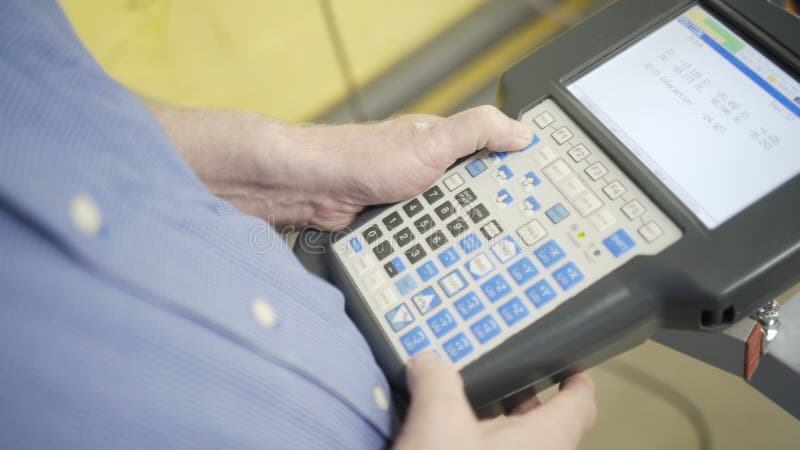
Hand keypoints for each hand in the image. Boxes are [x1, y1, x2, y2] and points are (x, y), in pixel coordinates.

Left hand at [150, 104, 532, 229]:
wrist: (314, 189)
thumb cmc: (364, 157)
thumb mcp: (433, 140)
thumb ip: (478, 131)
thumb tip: (522, 131)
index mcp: (450, 145)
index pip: (499, 160)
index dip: (520, 180)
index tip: (543, 205)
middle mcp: (435, 172)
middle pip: (479, 199)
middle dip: (492, 218)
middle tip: (518, 242)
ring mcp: (417, 201)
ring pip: (454, 225)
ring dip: (462, 239)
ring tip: (485, 259)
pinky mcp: (399, 226)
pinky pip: (428, 242)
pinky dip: (435, 250)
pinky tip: (445, 262)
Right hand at [393, 352, 596, 449]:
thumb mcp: (437, 421)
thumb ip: (436, 382)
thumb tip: (428, 361)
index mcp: (546, 441)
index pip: (581, 404)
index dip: (576, 379)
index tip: (569, 364)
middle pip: (546, 424)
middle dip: (524, 397)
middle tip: (503, 374)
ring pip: (518, 446)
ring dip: (495, 424)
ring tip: (466, 403)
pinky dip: (477, 445)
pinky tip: (447, 440)